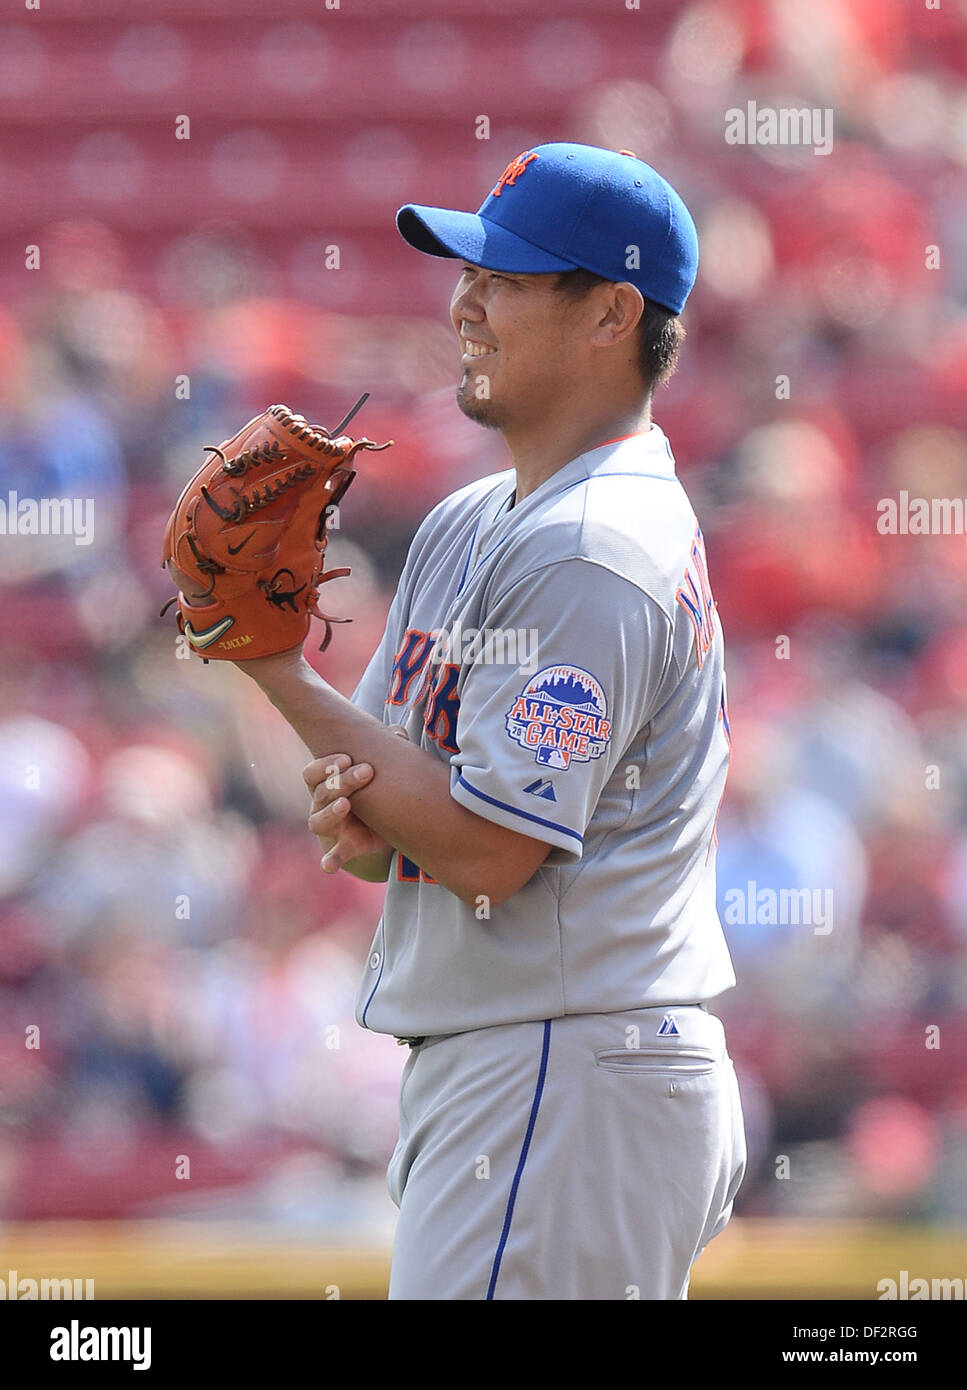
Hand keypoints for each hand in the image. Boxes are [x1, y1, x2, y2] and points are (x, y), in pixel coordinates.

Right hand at [303, 726, 408, 873]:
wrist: (375, 826)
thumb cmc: (370, 791)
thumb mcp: (376, 772)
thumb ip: (384, 751)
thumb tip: (399, 733)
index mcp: (326, 782)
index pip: (312, 772)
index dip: (325, 764)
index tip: (346, 756)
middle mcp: (321, 804)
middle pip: (321, 791)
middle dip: (341, 780)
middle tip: (367, 771)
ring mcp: (330, 827)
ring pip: (318, 820)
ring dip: (331, 811)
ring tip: (346, 804)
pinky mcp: (344, 846)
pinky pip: (334, 855)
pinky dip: (331, 860)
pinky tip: (329, 866)